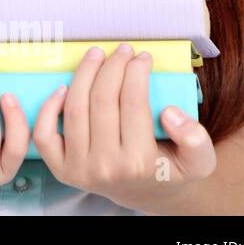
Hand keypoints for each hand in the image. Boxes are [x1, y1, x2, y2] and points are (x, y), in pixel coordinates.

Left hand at [32, 43, 216, 211]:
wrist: (147, 194)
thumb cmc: (170, 171)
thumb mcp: (199, 162)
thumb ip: (196, 139)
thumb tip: (169, 112)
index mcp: (139, 163)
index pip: (133, 102)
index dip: (136, 72)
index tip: (143, 57)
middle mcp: (105, 166)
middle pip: (102, 100)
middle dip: (112, 66)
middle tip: (122, 50)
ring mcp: (79, 169)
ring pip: (74, 108)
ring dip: (83, 74)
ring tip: (96, 55)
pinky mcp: (60, 169)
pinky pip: (44, 133)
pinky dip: (48, 107)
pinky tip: (64, 86)